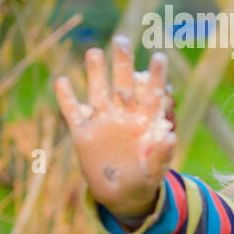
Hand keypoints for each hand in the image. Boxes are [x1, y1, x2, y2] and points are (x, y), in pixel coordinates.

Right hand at [54, 35, 176, 216]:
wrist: (123, 193)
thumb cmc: (145, 179)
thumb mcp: (154, 170)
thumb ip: (161, 154)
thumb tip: (170, 136)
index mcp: (146, 121)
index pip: (152, 93)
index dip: (156, 76)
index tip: (160, 56)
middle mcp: (124, 115)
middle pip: (123, 83)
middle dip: (123, 62)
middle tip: (122, 40)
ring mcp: (103, 122)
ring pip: (98, 91)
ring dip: (95, 72)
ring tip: (94, 53)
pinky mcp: (83, 133)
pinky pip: (73, 111)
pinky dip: (67, 98)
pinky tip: (63, 81)